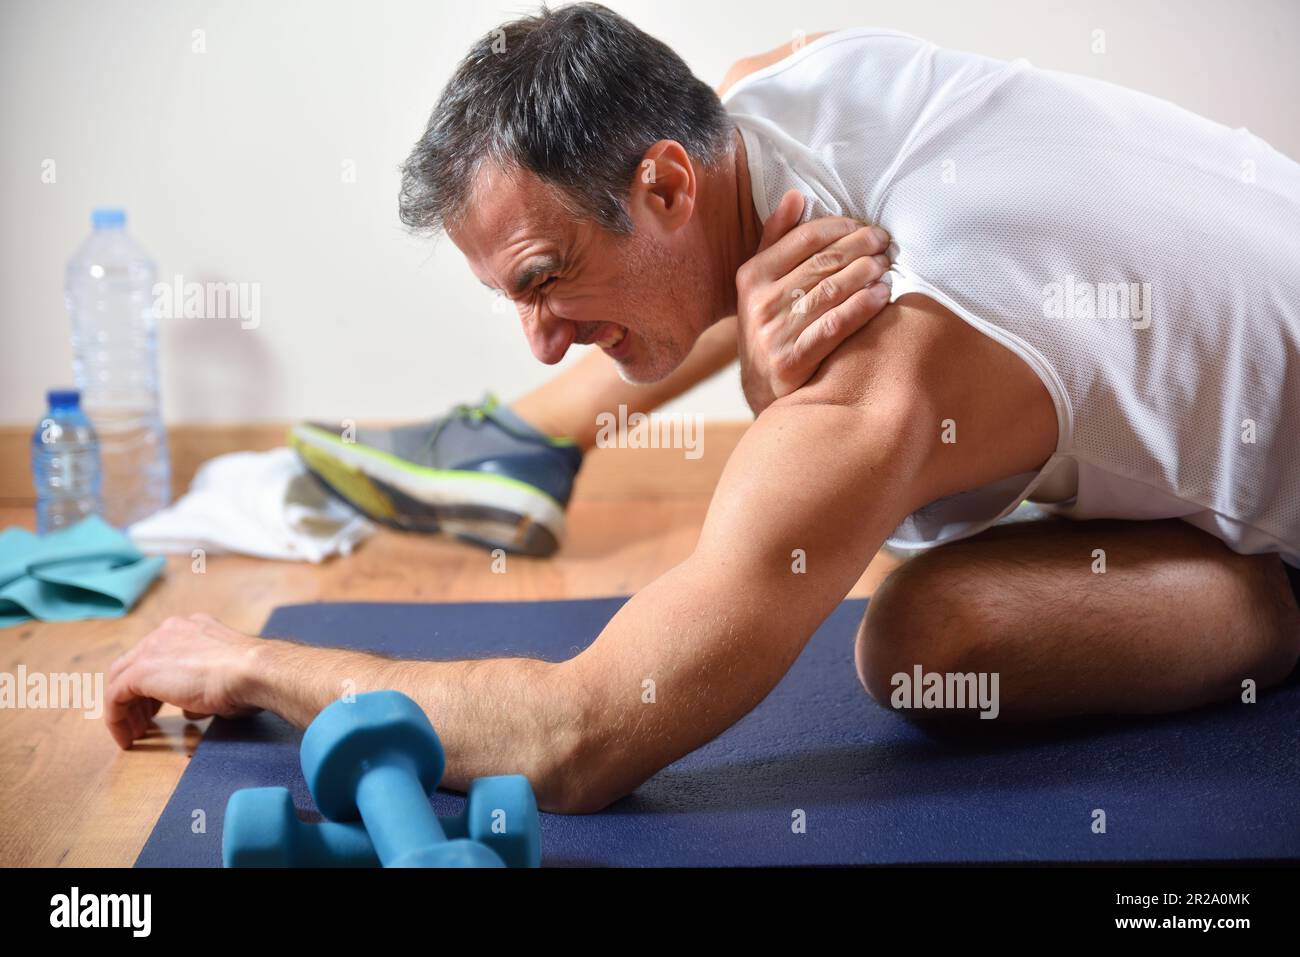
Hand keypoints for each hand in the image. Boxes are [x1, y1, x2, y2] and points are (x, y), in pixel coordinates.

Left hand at [105, 613, 261, 748]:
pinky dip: (116, 718)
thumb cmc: (251, 677)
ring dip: (126, 708)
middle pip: (135, 663)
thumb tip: (188, 708)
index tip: (158, 708)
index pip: (159, 653)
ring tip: (134, 733)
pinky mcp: (141, 671)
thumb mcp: (225, 677)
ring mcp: (153, 647)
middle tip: (143, 721)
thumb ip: (201, 688)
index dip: (156, 683)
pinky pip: (115, 696)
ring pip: (121, 678)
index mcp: (191, 628)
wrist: (251, 671)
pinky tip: (127, 736)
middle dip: (137, 696)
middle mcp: (169, 631)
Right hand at [735, 189, 891, 412]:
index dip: (840, 227)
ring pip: (831, 291)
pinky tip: (882, 296)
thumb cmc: (771, 324)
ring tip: (886, 266)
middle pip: (822, 263)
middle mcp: (760, 302)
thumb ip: (776, 240)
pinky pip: (835, 325)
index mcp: (751, 276)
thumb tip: (795, 197)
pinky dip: (862, 307)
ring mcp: (775, 332)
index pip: (804, 238)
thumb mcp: (762, 283)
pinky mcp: (792, 360)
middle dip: (859, 247)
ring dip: (865, 274)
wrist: (762, 386)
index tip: (863, 226)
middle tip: (883, 242)